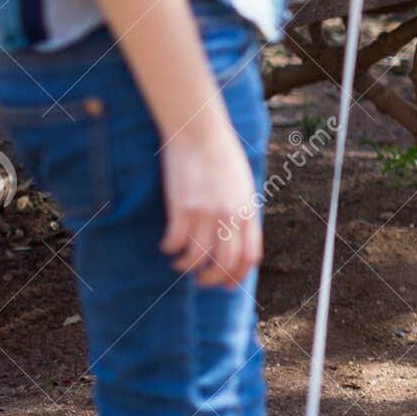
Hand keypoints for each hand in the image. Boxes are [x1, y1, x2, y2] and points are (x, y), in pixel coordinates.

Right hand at [161, 118, 261, 287]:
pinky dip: (170, 249)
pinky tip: (167, 246)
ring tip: (180, 263)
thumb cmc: (221, 156)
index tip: (226, 284)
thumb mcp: (242, 186)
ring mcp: (207, 213)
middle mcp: (230, 216)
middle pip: (225, 264)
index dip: (237, 276)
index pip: (249, 257)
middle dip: (212, 279)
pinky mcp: (183, 207)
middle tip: (200, 280)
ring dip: (187, 267)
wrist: (200, 131)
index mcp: (248, 212)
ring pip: (197, 258)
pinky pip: (175, 241)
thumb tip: (237, 237)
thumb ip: (241, 211)